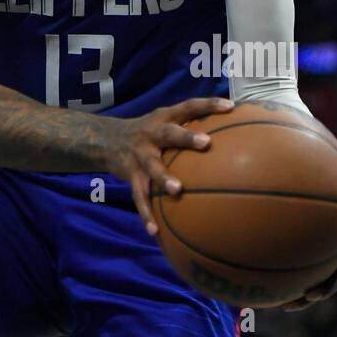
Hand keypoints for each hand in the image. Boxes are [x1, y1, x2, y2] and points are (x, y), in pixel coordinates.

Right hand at [107, 96, 235, 235]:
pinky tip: (155, 232)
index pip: (188, 107)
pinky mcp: (131, 175)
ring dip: (163, 177)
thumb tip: (231, 136)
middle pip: (169, 134)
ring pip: (152, 167)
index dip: (208, 105)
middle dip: (186, 137)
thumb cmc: (149, 133)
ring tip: (177, 190)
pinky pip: (139, 196)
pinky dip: (146, 214)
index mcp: (164, 119)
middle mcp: (151, 134)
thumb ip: (189, 127)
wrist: (105, 140)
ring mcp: (140, 155)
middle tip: (206, 143)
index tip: (229, 107)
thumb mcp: (164, 123)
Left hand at [283, 151, 336, 310]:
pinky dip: (288, 292)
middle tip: (315, 292)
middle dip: (328, 285)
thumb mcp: (335, 183)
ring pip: (320, 285)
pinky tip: (270, 297)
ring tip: (291, 304)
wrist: (318, 212)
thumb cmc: (328, 195)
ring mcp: (326, 264)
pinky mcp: (310, 270)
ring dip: (307, 296)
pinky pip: (299, 284)